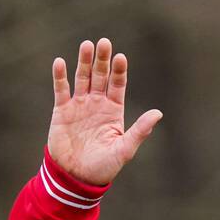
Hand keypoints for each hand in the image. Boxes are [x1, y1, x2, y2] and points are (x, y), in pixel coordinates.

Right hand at [49, 37, 161, 185]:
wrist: (76, 177)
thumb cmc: (103, 167)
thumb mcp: (124, 149)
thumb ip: (140, 131)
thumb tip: (158, 113)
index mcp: (113, 111)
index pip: (117, 85)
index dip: (119, 71)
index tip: (121, 57)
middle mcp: (97, 104)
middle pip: (101, 76)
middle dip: (102, 60)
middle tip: (104, 42)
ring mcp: (79, 105)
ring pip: (82, 78)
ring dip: (84, 62)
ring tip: (86, 45)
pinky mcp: (61, 111)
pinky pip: (61, 90)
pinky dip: (60, 76)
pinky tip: (60, 62)